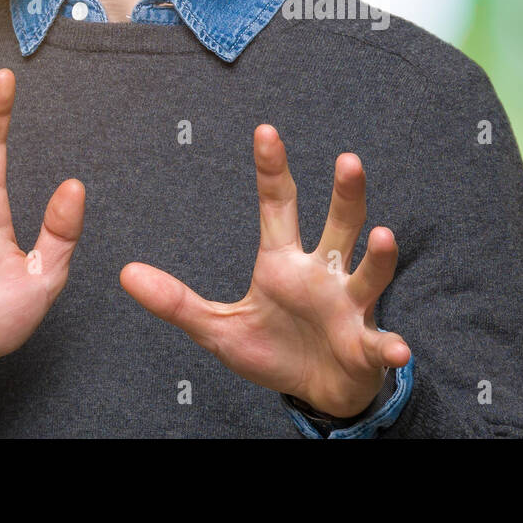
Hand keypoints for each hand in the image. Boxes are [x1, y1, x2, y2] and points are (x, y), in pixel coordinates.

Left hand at [120, 124, 410, 418]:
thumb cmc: (273, 349)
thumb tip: (124, 273)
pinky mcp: (365, 345)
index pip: (279, 206)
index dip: (272, 170)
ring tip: (382, 235)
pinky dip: (390, 346)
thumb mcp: (217, 328)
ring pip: (368, 272)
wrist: (315, 391)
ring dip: (378, 256)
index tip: (265, 131)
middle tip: (348, 161)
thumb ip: (176, 302)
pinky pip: (380, 343)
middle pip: (339, 224)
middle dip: (346, 194)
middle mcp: (322, 273)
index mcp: (284, 262)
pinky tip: (397, 348)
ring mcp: (348, 306)